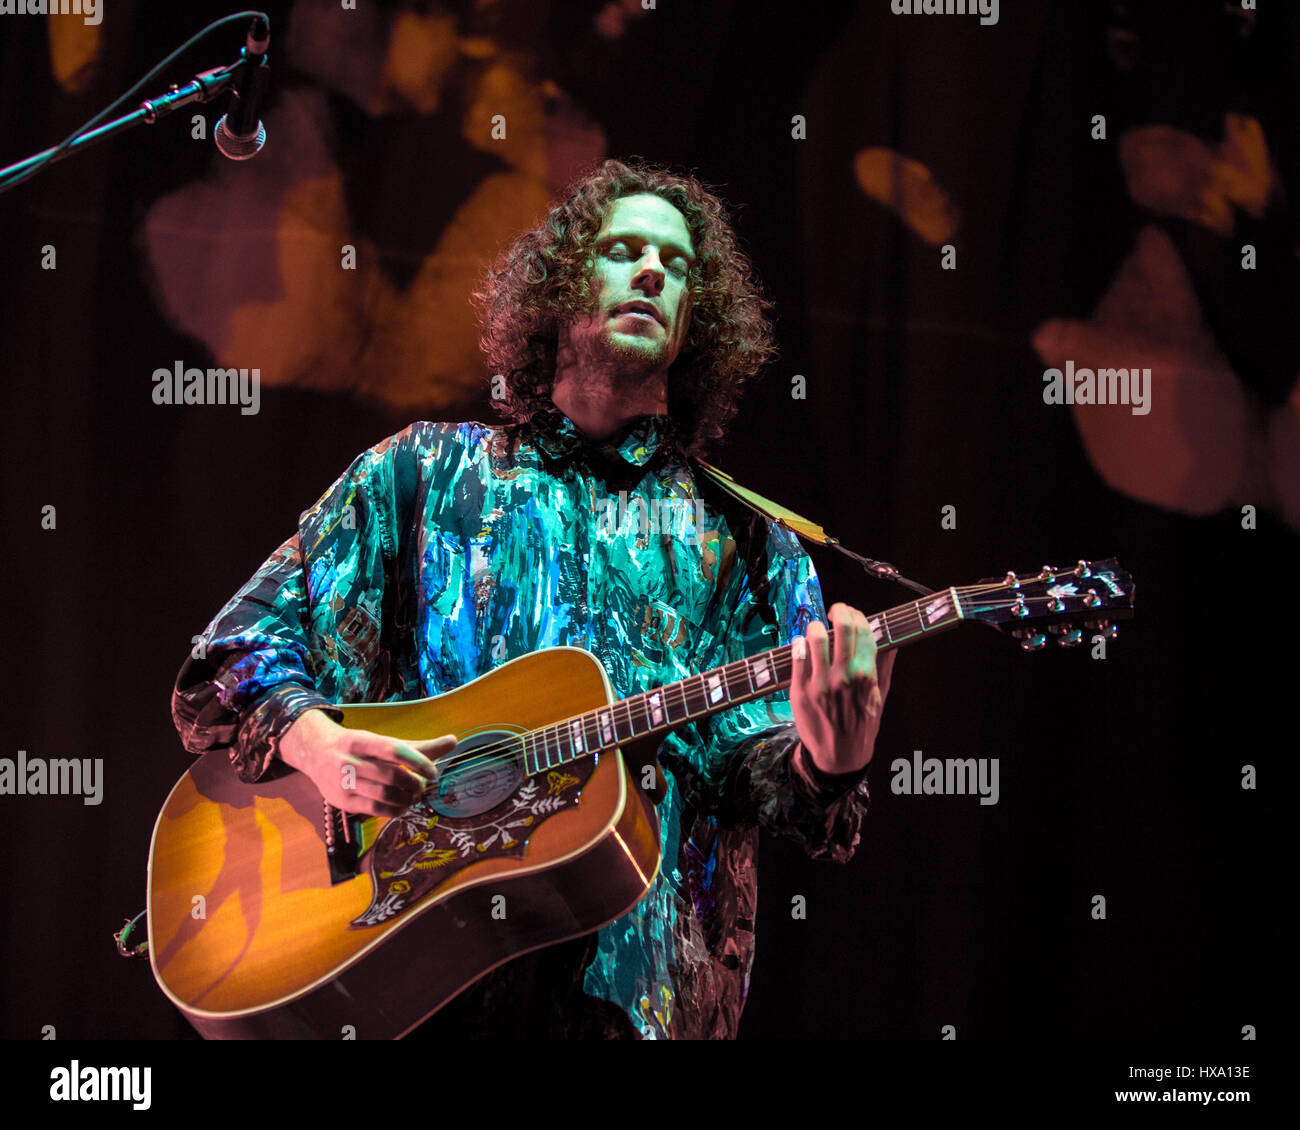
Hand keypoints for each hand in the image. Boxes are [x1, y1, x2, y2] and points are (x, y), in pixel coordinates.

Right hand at [277, 708, 455, 816]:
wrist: (315, 752)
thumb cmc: (359, 747)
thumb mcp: (384, 741)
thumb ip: (419, 746)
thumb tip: (454, 741)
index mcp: (362, 740)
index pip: (394, 750)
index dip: (417, 761)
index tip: (434, 772)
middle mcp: (350, 761)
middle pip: (391, 775)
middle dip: (413, 783)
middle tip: (423, 785)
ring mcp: (344, 783)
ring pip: (383, 795)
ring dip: (406, 798)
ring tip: (414, 795)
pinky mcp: (342, 801)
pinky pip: (374, 809)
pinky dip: (393, 810)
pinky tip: (402, 805)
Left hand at [790, 603, 896, 775]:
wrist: (840, 757)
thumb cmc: (861, 725)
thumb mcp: (880, 696)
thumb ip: (885, 666)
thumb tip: (893, 641)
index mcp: (866, 675)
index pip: (864, 631)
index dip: (857, 614)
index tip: (851, 611)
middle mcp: (844, 677)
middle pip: (842, 627)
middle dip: (839, 611)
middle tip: (834, 611)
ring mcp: (821, 684)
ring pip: (815, 637)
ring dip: (815, 626)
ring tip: (815, 629)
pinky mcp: (800, 692)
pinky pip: (797, 657)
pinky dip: (798, 644)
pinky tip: (801, 644)